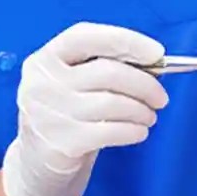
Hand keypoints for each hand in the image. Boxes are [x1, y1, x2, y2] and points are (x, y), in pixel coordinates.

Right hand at [1, 23, 168, 195]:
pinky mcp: (63, 142)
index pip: (87, 36)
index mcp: (45, 58)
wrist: (36, 159)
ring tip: (149, 115)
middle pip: (108, 72)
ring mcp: (51, 113)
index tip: (156, 53)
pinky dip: (133, 130)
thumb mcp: (69, 81)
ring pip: (113, 104)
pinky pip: (111, 132)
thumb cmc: (64, 112)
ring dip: (141, 110)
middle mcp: (43, 82)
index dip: (126, 41)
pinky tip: (138, 131)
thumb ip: (100, 64)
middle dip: (144, 84)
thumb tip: (151, 63)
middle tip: (160, 96)